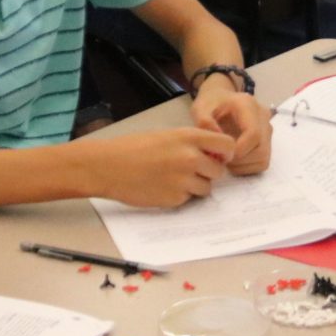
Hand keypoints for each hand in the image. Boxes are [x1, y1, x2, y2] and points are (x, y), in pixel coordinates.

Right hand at [90, 128, 235, 206]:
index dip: (225, 153)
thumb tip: (213, 154)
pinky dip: (179, 196)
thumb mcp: (166, 135)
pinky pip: (188, 199)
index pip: (226, 145)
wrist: (108, 166)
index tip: (220, 157)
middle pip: (219, 171)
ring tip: (174, 179)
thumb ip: (192, 143)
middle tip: (191, 171)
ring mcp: (183, 180)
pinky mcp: (174, 198)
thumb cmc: (133, 148)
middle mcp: (190, 158)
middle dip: (208, 172)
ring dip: (196, 186)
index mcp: (189, 137)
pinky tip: (162, 187)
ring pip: (206, 188)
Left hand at [190, 86, 270, 173]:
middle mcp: (263, 117)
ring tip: (225, 157)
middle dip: (239, 160)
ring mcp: (267, 130)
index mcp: (248, 106)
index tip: (221, 154)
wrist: (219, 99)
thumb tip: (216, 139)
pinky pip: (262, 162)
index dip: (238, 150)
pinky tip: (233, 159)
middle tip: (221, 158)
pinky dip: (247, 167)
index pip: (253, 134)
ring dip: (243, 165)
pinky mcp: (267, 141)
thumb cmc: (210, 104)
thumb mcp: (200, 108)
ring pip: (263, 158)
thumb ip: (204, 121)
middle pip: (261, 149)